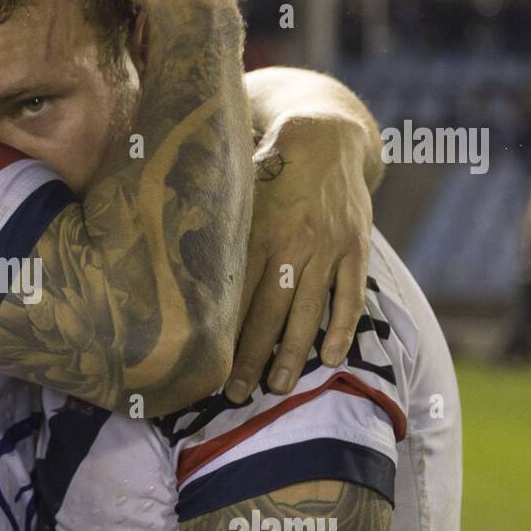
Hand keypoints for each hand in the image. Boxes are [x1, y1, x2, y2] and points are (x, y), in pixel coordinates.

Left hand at [224, 116, 372, 402]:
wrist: (325, 135)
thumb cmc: (267, 169)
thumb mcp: (238, 192)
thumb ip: (218, 229)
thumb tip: (173, 265)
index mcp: (258, 231)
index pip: (239, 297)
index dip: (226, 337)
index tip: (211, 369)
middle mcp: (294, 242)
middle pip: (271, 312)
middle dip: (253, 358)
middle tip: (239, 395)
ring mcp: (329, 246)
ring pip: (310, 311)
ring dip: (294, 354)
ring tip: (279, 387)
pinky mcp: (356, 246)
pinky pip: (351, 295)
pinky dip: (342, 328)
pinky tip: (329, 358)